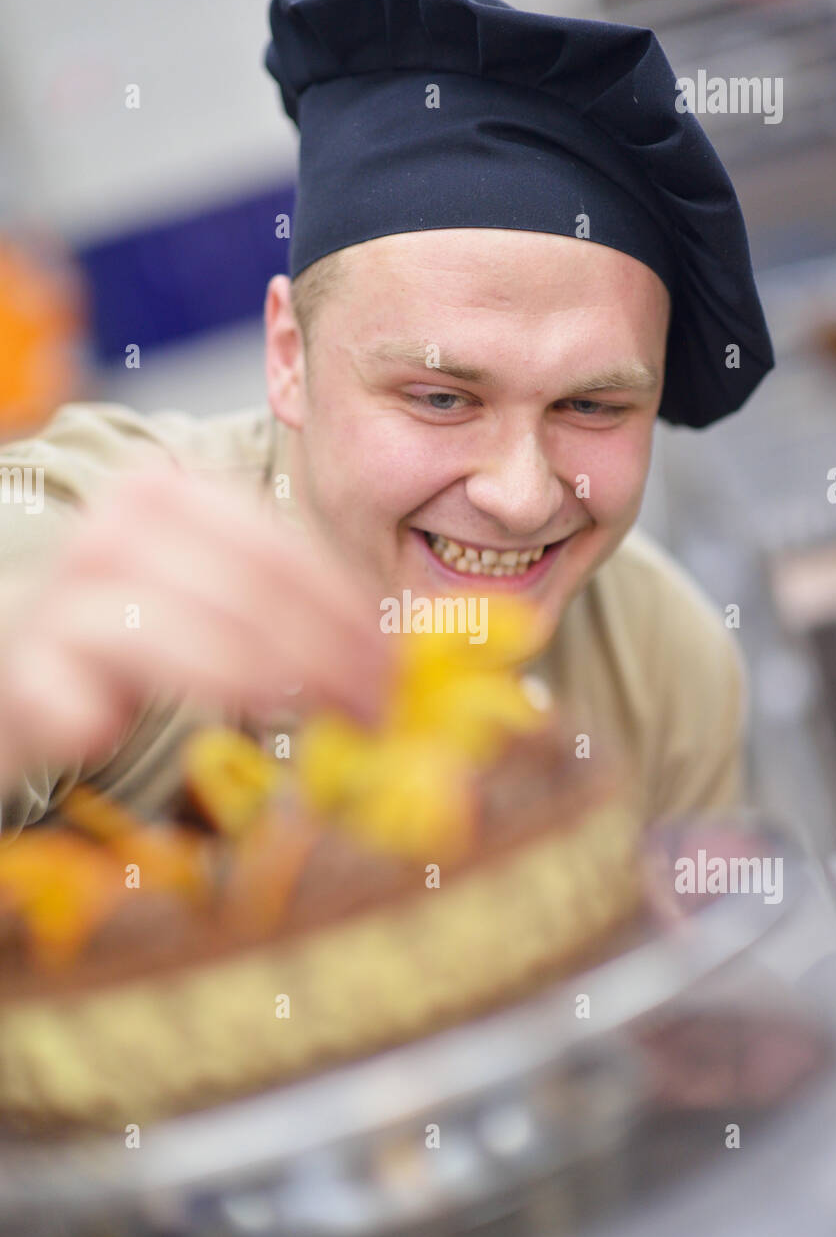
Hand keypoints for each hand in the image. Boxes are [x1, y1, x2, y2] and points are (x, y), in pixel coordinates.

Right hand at [0, 462, 390, 784]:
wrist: (16, 666)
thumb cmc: (135, 635)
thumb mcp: (210, 596)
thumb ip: (280, 603)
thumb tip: (386, 651)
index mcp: (164, 496)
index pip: (277, 553)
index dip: (346, 613)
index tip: (396, 666)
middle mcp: (112, 533)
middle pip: (245, 594)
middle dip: (326, 656)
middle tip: (376, 708)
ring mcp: (65, 601)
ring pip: (182, 638)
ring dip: (264, 688)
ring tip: (320, 725)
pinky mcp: (27, 674)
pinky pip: (77, 701)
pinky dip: (108, 721)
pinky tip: (144, 739)